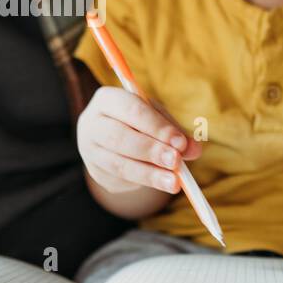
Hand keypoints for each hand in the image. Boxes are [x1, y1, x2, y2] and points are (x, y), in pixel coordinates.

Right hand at [77, 86, 202, 194]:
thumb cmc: (138, 122)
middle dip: (151, 150)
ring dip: (150, 174)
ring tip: (174, 182)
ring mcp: (89, 150)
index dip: (156, 126)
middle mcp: (91, 123)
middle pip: (119, 137)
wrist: (113, 140)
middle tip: (176, 161)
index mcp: (106, 99)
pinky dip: (144, 181)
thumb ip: (174, 131)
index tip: (180, 142)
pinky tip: (161, 183)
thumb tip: (194, 149)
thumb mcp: (156, 118)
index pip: (131, 110)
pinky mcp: (95, 172)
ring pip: (119, 164)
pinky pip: (121, 179)